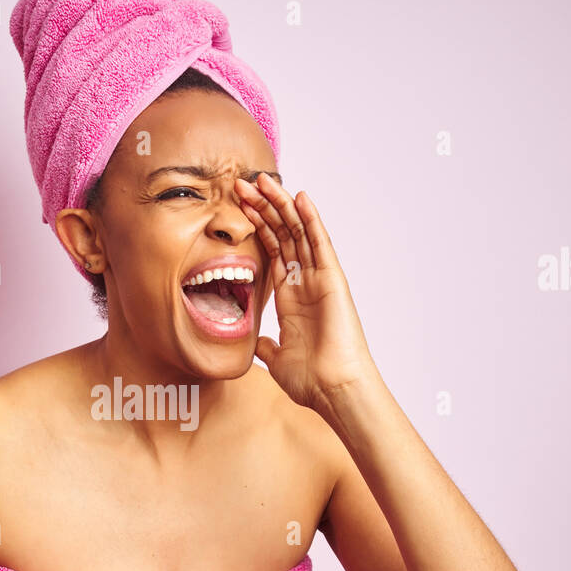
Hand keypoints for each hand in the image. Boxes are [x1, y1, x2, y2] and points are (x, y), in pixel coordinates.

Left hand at [234, 173, 377, 412]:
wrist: (333, 390)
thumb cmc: (312, 381)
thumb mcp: (278, 359)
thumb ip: (267, 346)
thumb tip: (258, 344)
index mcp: (290, 300)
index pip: (271, 253)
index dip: (255, 229)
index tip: (236, 209)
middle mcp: (305, 284)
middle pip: (282, 236)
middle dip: (262, 209)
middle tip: (241, 184)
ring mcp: (319, 280)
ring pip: (298, 233)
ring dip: (280, 205)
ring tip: (262, 180)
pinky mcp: (332, 280)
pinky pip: (319, 243)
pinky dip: (310, 219)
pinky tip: (299, 197)